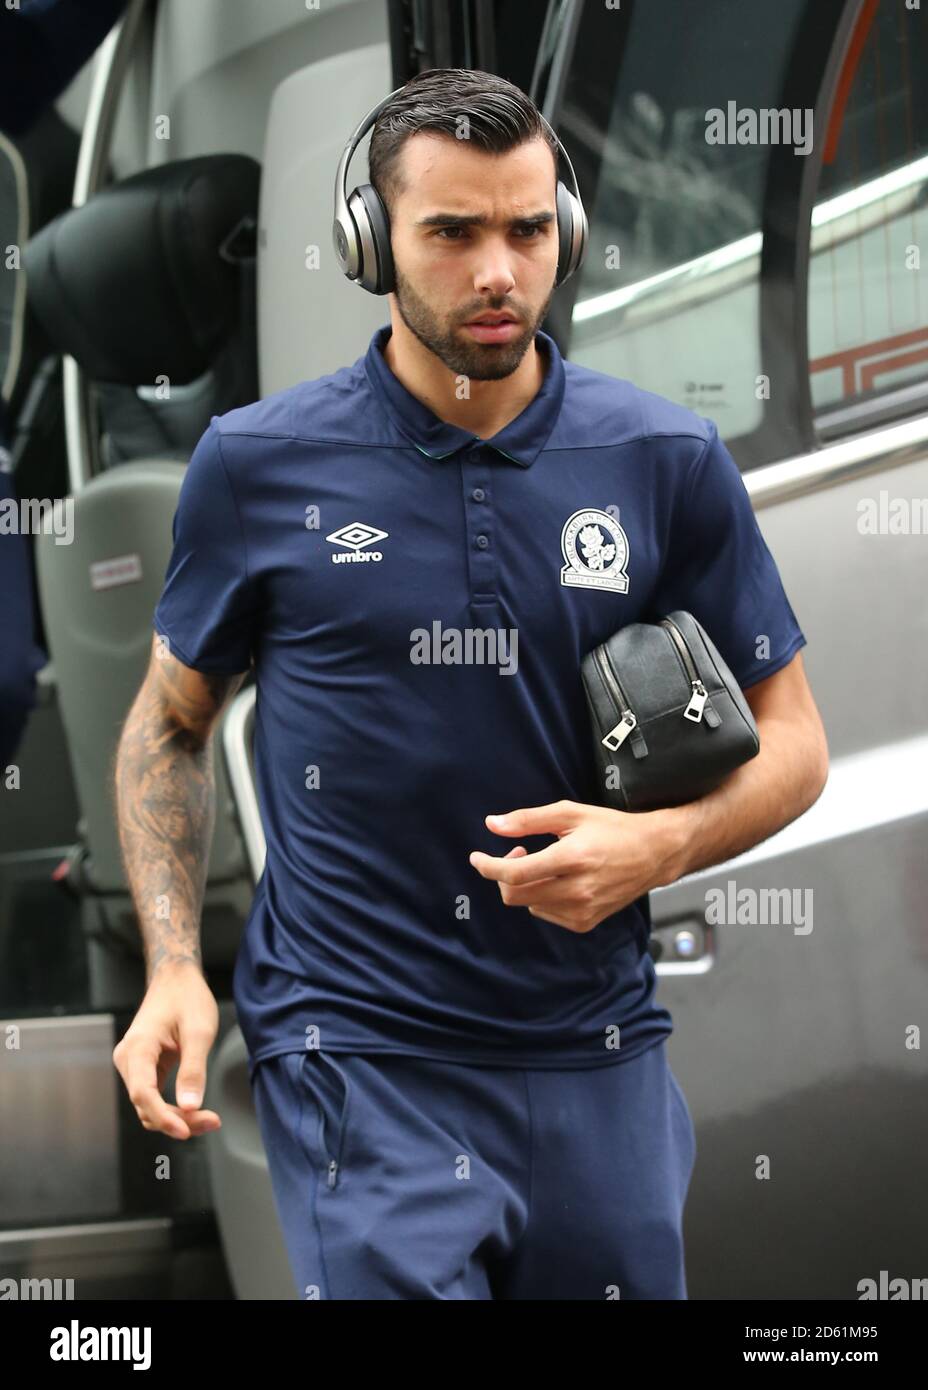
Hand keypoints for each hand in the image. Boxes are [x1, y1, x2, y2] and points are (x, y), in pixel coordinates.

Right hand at [112, 960, 220, 1139]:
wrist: (176, 979)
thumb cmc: (187, 998)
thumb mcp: (199, 1031)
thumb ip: (193, 1069)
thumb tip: (190, 1107)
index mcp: (138, 1047)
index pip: (142, 1093)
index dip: (164, 1116)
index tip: (187, 1131)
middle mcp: (128, 1060)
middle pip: (146, 1105)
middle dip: (177, 1119)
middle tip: (213, 1122)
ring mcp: (133, 1065)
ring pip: (149, 1106)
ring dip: (176, 1117)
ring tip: (210, 1119)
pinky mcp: (142, 1069)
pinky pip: (152, 1097)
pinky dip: (173, 1108)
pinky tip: (196, 1111)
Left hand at [468, 799, 673, 932]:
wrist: (654, 854)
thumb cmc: (612, 829)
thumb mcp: (570, 813)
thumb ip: (528, 819)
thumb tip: (492, 824)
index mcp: (572, 858)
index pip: (515, 874)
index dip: (488, 867)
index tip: (476, 858)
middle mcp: (577, 890)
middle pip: (515, 895)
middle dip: (504, 875)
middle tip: (518, 853)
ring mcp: (582, 910)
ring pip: (528, 904)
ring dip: (525, 884)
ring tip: (545, 863)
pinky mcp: (585, 922)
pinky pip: (546, 913)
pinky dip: (542, 896)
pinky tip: (560, 880)